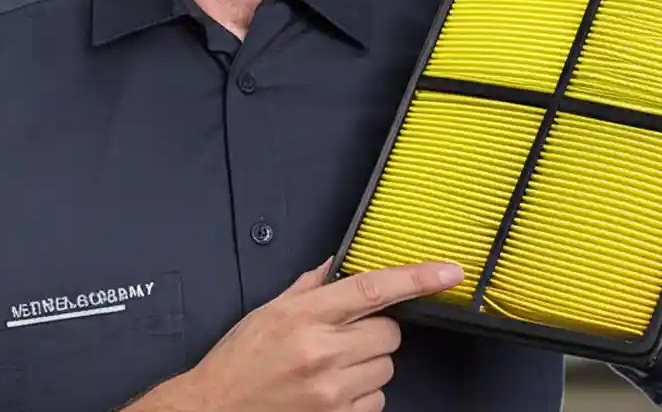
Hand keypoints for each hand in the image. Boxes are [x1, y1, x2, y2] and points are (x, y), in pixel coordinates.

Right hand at [147, 258, 463, 411]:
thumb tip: (334, 265)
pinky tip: (332, 390)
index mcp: (305, 317)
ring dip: (369, 364)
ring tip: (332, 367)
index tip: (449, 272)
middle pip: (389, 333)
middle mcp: (322, 352)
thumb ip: (308, 289)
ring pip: (386, 368)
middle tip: (343, 338)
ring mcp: (332, 391)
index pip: (374, 289)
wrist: (212, 410)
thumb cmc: (238, 362)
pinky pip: (376, 400)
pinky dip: (362, 394)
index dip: (417, 278)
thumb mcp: (267, 312)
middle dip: (373, 332)